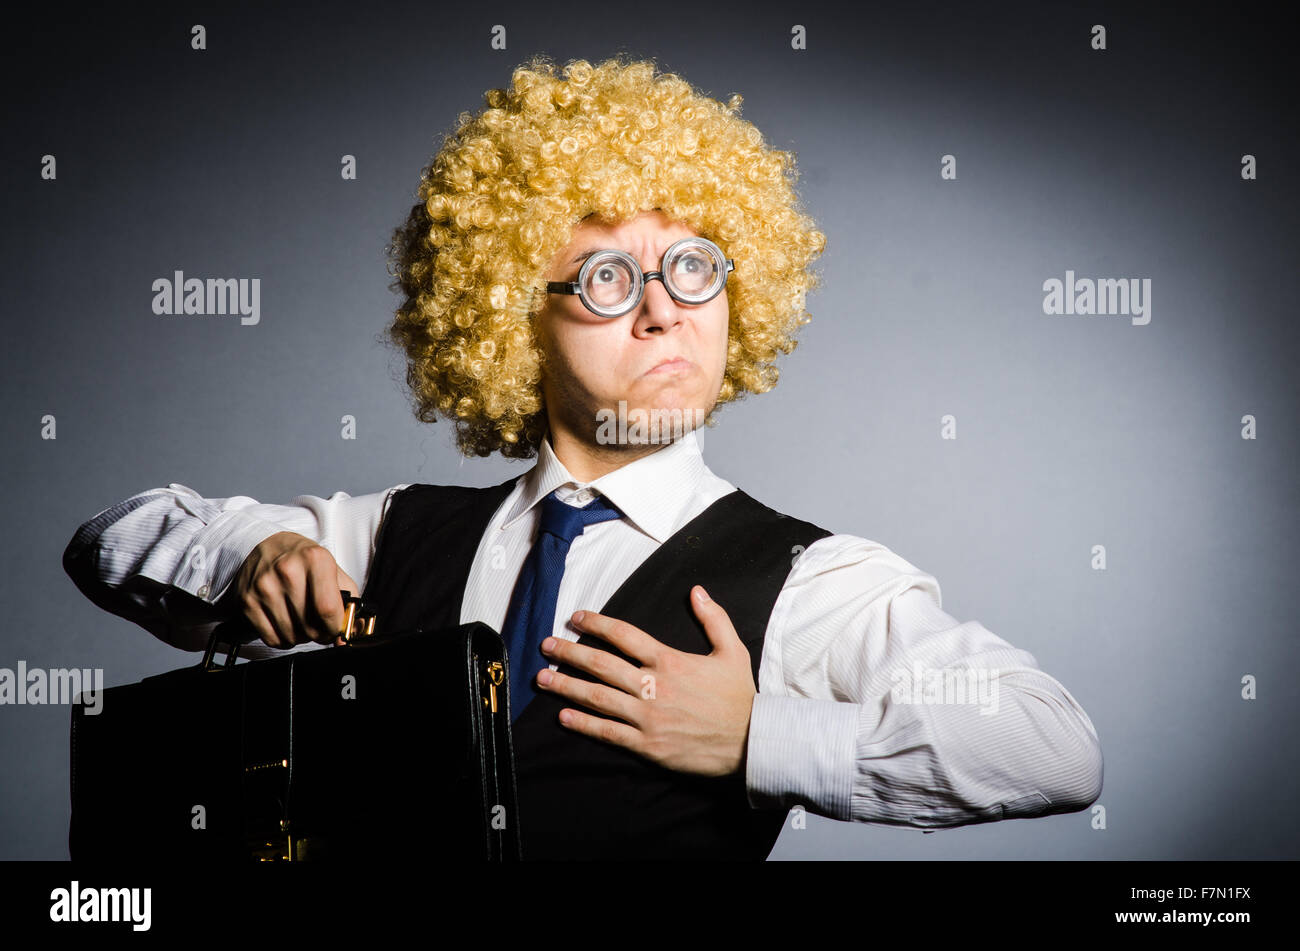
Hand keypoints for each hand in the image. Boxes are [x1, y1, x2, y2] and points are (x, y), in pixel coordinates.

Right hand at [230, 531, 357, 648]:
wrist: (268, 545)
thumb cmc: (305, 561)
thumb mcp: (334, 570)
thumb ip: (349, 602)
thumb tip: (351, 634)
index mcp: (315, 559)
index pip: (327, 609)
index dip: (335, 627)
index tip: (336, 629)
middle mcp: (287, 570)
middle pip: (309, 626)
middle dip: (319, 634)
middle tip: (319, 625)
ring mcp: (264, 586)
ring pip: (290, 635)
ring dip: (301, 637)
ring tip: (302, 621)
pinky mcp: (247, 600)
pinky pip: (271, 638)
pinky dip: (282, 639)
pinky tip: (286, 624)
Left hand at [535, 585, 755, 776]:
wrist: (752, 742)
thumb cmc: (741, 697)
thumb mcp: (733, 651)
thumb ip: (714, 619)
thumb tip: (697, 590)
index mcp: (670, 660)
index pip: (624, 635)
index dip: (597, 623)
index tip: (576, 617)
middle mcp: (654, 686)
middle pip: (601, 664)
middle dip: (569, 652)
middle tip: (546, 644)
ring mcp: (648, 717)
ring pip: (598, 697)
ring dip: (567, 686)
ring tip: (542, 678)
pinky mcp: (648, 744)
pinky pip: (609, 732)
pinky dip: (584, 724)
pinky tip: (563, 716)